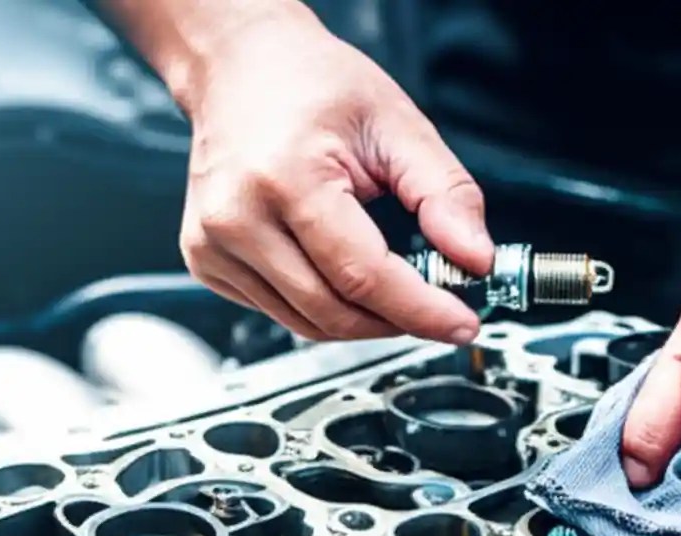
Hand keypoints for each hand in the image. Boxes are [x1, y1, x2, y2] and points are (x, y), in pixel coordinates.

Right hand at [173, 4, 491, 343]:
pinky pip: (279, 311)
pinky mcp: (205, 261)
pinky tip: (340, 272)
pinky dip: (322, 307)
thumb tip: (475, 258)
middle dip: (397, 320)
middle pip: (334, 312)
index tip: (463, 323)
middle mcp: (236, 217)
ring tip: (395, 287)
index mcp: (285, 178)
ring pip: (306, 324)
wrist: (238, 67)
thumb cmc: (309, 85)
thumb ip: (445, 194)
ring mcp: (212, 244)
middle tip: (439, 306)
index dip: (421, 310)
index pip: (363, 275)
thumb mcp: (396, 124)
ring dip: (362, 320)